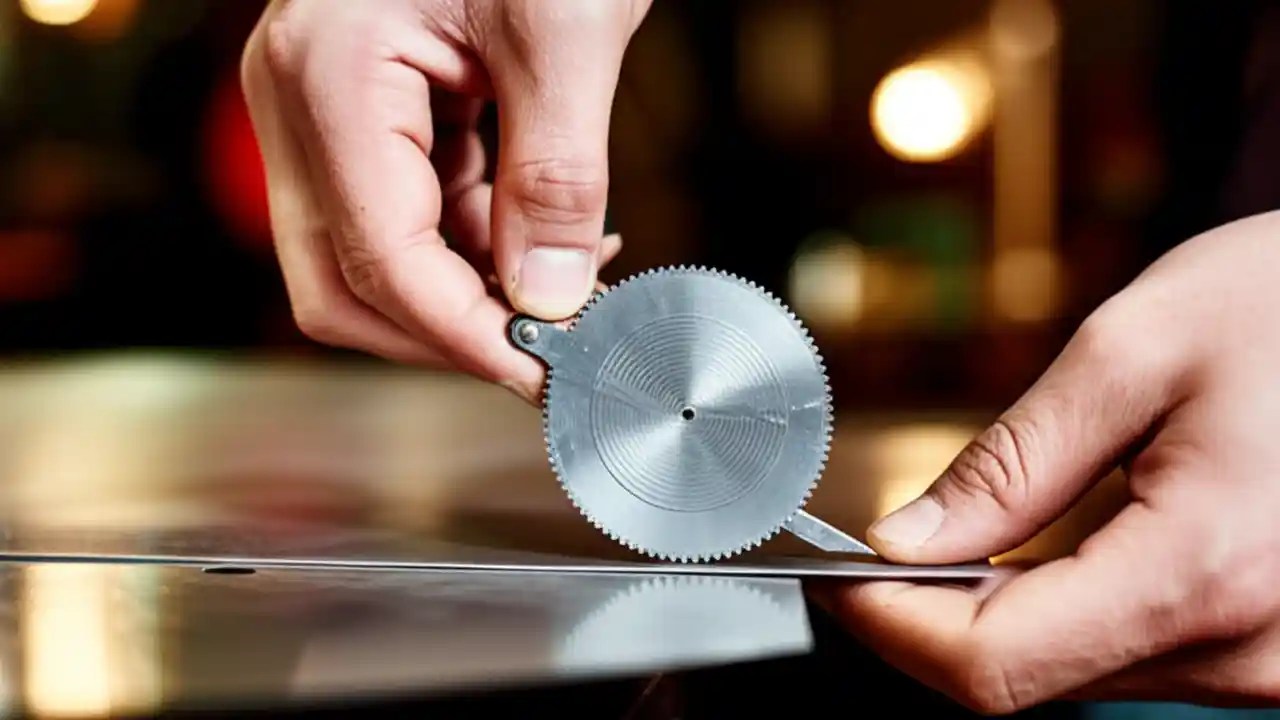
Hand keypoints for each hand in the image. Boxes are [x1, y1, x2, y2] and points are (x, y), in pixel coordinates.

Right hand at [240, 0, 648, 400]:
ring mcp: (322, 112)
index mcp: (330, 77)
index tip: (546, 374)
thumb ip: (557, 176)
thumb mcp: (566, 34)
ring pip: (376, 263)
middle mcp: (301, 103)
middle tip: (552, 352)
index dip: (465, 337)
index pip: (379, 260)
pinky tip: (553, 240)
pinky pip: (406, 216)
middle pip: (346, 287)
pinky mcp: (363, 115)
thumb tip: (550, 301)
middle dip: (452, 332)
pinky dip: (479, 247)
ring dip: (475, 293)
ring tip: (577, 285)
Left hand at [817, 210, 1279, 712]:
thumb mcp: (1133, 354)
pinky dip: (1068, 611)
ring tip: (963, 536)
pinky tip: (1051, 548)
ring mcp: (1273, 665)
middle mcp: (1250, 649)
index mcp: (1203, 570)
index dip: (890, 625)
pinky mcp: (1278, 653)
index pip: (993, 663)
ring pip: (1077, 673)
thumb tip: (907, 543)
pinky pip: (1136, 655)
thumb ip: (1011, 464)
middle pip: (1027, 677)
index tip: (838, 575)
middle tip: (882, 545)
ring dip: (999, 614)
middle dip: (931, 616)